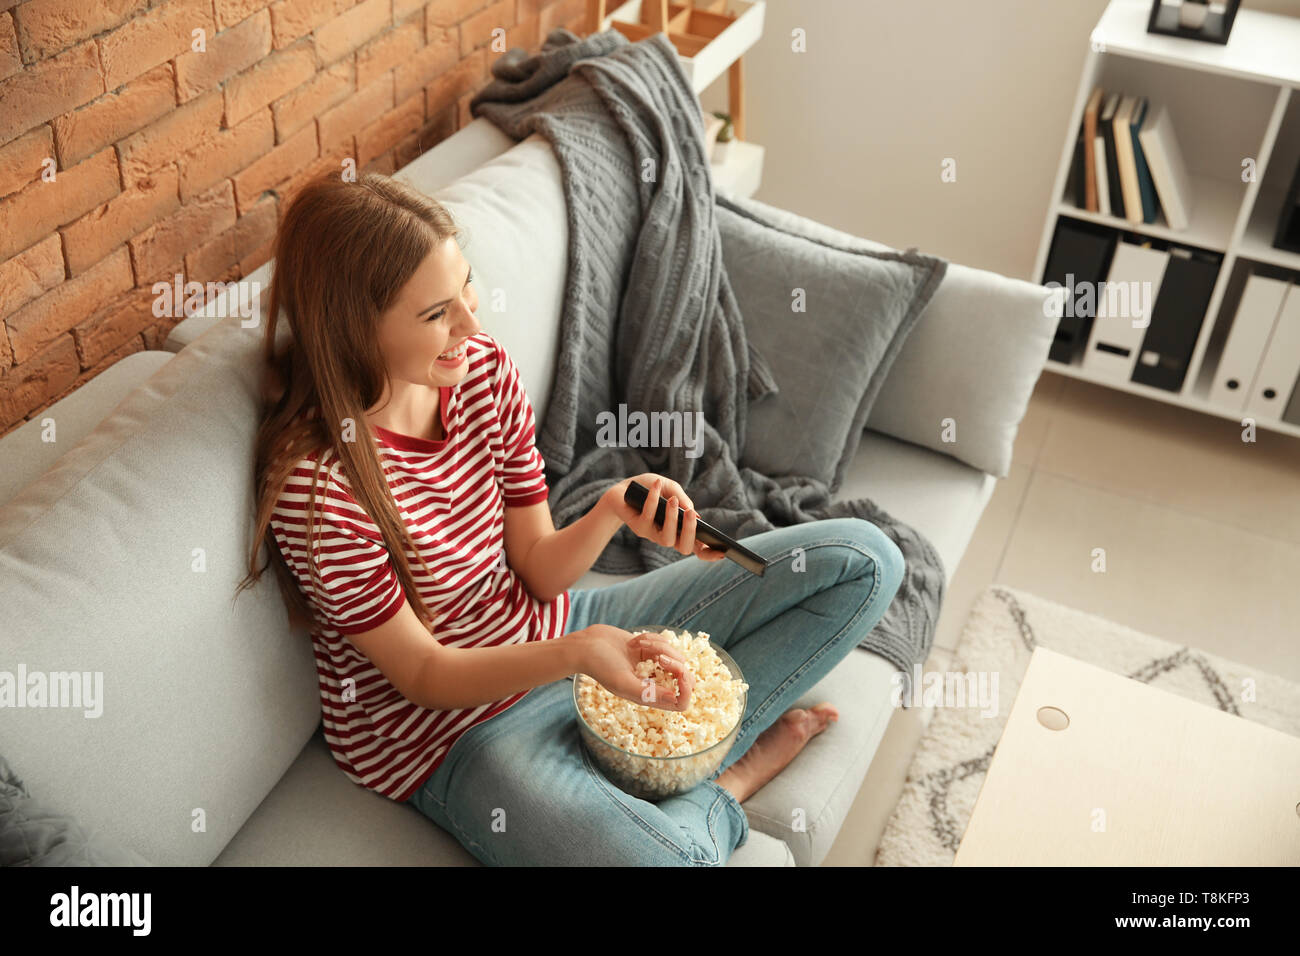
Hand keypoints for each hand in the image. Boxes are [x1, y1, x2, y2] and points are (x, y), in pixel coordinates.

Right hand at [577, 625, 695, 710]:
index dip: (686, 691)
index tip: (679, 675)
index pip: (680, 702)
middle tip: (660, 657)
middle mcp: (652, 683)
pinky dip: (652, 639)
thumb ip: (648, 693)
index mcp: (647, 696)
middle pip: (683, 679)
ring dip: (660, 646)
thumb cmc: (599, 665)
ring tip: (638, 645)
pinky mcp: (648, 650)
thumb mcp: (623, 681)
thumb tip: (675, 698)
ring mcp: (651, 665)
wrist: (585, 645)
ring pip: (674, 656)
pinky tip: (634, 641)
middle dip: (676, 664)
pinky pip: (664, 643)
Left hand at [601, 474, 727, 561]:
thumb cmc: (651, 490)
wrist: (624, 490)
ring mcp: (654, 534)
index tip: (722, 552)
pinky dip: (653, 500)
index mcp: (681, 529)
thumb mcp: (671, 488)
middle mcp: (669, 536)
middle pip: (686, 548)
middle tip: (691, 514)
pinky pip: (648, 518)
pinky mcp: (639, 528)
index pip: (698, 547)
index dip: (709, 553)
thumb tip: (694, 513)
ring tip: (673, 501)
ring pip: (667, 539)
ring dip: (672, 519)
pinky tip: (656, 486)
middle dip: (691, 532)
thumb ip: (684, 498)